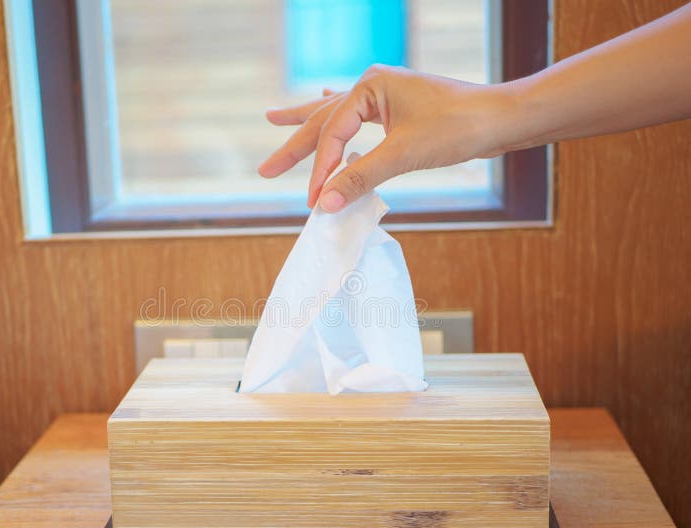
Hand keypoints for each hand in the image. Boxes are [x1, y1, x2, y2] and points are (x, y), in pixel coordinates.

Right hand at [258, 65, 516, 212]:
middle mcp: (373, 85)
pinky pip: (357, 116)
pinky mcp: (397, 108)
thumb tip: (323, 204)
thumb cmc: (457, 128)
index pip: (332, 133)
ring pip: (337, 115)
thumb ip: (360, 177)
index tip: (313, 201)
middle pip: (323, 120)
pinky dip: (339, 119)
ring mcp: (385, 95)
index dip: (320, 170)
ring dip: (308, 124)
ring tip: (273, 118)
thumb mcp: (403, 154)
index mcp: (370, 85)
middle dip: (294, 144)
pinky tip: (323, 99)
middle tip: (265, 169)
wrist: (501, 119)